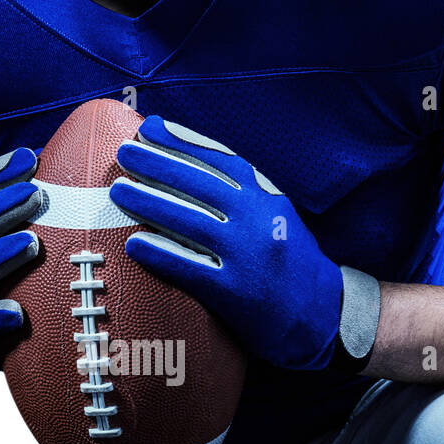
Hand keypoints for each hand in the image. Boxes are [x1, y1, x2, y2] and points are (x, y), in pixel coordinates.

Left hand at [109, 116, 351, 369]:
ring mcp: (247, 256)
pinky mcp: (236, 292)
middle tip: (124, 153)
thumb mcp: (277, 217)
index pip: (219, 160)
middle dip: (157, 164)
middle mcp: (258, 221)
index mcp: (267, 198)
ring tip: (118, 190)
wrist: (325, 316)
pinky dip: (160, 254)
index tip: (150, 127)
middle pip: (198, 184)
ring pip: (189, 221)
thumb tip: (191, 168)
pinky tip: (132, 244)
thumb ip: (243, 195)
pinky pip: (190, 268)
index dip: (182, 141)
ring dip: (149, 202)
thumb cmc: (292, 265)